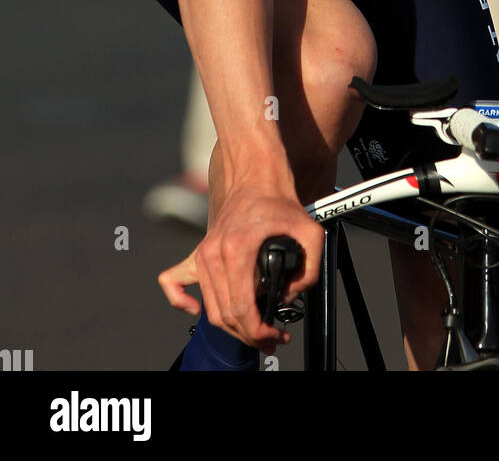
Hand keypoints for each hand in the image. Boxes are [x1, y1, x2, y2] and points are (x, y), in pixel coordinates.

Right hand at [158, 180, 324, 351]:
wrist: (255, 175)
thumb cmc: (277, 199)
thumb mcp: (308, 230)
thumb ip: (310, 268)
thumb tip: (291, 295)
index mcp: (237, 248)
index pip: (240, 307)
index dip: (258, 331)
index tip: (273, 335)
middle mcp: (214, 254)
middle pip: (224, 314)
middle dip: (249, 335)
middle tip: (270, 338)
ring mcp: (202, 254)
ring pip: (210, 307)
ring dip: (230, 327)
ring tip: (254, 331)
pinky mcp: (198, 252)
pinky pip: (173, 281)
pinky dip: (180, 300)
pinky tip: (195, 309)